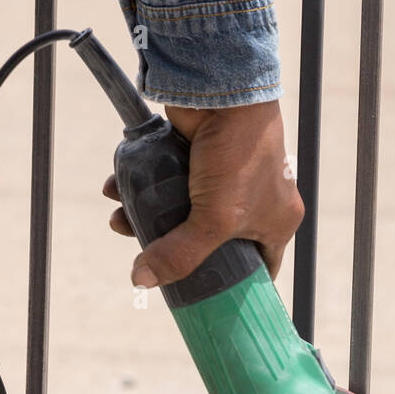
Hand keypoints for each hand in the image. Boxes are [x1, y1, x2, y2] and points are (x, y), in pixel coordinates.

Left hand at [103, 100, 303, 287]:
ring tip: (121, 221)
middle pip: (211, 243)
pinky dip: (142, 188)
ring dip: (148, 218)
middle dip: (174, 250)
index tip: (205, 302)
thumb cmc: (238, 156)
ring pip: (182, 213)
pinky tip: (117, 191)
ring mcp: (224, 178)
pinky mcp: (196, 158)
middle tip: (148, 261)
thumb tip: (142, 280)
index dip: (234, 288)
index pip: (260, 268)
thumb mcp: (214, 219)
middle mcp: (254, 201)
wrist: (224, 91)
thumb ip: (181, 254)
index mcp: (277, 221)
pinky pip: (166, 183)